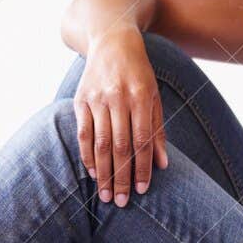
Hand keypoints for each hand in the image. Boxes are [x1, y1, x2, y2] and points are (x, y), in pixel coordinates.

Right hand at [73, 26, 168, 207]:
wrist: (111, 41)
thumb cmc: (139, 73)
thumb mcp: (155, 96)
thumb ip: (158, 130)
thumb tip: (162, 164)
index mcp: (141, 96)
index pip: (142, 140)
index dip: (142, 167)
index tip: (142, 190)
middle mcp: (118, 97)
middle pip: (120, 146)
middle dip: (121, 177)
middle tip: (122, 202)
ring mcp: (97, 98)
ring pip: (100, 143)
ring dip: (103, 173)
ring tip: (106, 195)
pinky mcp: (80, 99)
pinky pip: (83, 133)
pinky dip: (87, 155)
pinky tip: (92, 172)